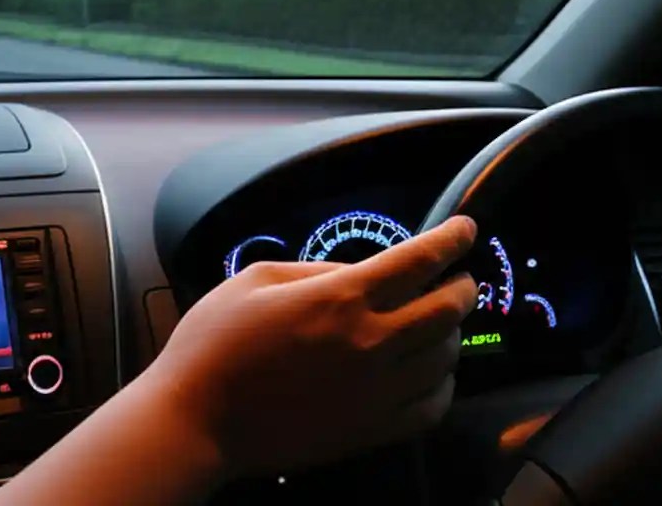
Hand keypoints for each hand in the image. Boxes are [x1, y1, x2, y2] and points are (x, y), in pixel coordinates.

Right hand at [143, 216, 478, 476]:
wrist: (195, 420)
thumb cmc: (213, 345)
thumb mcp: (255, 280)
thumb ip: (314, 269)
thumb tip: (354, 273)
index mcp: (340, 297)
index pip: (419, 259)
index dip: (452, 240)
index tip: (466, 230)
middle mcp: (369, 342)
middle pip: (447, 308)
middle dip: (462, 286)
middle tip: (460, 279)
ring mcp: (375, 391)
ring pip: (445, 357)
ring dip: (451, 334)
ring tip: (440, 325)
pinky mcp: (371, 430)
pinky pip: (432, 407)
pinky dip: (443, 385)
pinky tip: (431, 375)